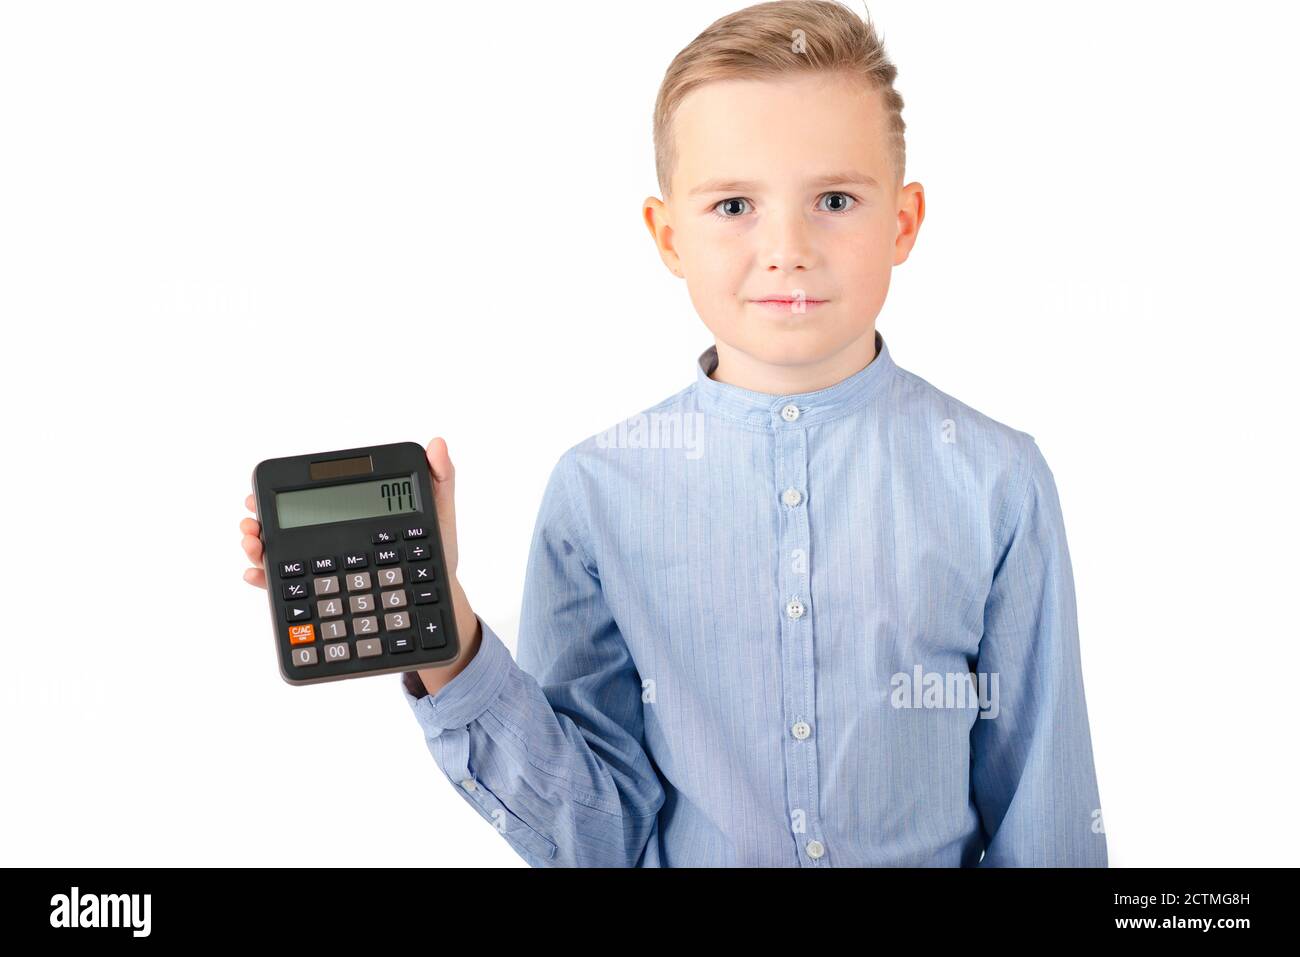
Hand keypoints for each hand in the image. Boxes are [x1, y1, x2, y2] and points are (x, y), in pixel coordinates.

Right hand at [239, 440, 481, 690]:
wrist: (437, 597)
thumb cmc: (434, 552)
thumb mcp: (438, 512)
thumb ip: (439, 477)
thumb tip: (438, 442)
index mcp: (351, 514)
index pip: (310, 497)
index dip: (281, 493)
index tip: (257, 496)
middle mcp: (331, 539)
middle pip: (284, 526)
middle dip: (259, 524)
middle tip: (252, 526)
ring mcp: (326, 568)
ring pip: (281, 556)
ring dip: (258, 550)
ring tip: (255, 549)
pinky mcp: (326, 596)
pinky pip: (290, 592)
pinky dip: (267, 582)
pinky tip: (258, 577)